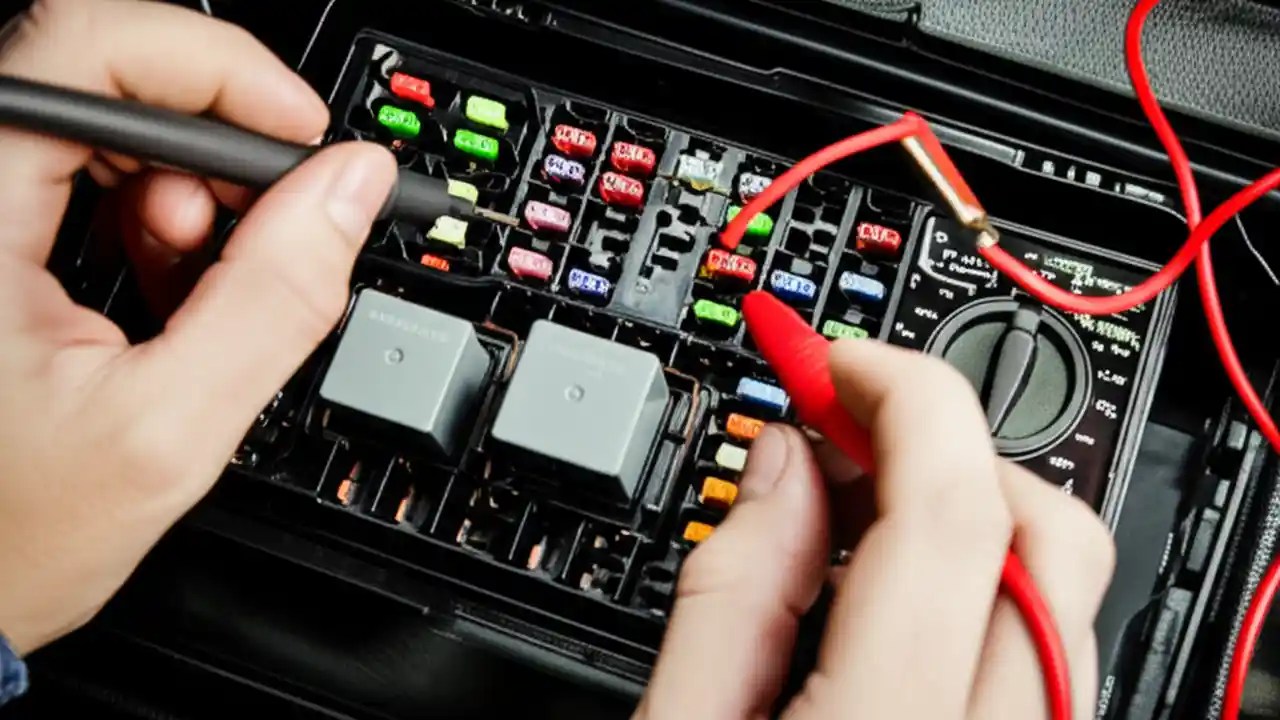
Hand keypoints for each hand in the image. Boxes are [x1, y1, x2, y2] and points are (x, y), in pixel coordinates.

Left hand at [0, 0, 395, 653]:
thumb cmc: (10, 533)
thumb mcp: (171, 427)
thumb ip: (274, 299)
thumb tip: (350, 190)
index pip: (84, 50)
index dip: (212, 69)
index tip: (297, 132)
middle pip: (107, 77)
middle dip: (215, 141)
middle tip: (274, 216)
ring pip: (112, 124)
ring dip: (192, 188)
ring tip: (202, 281)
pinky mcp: (0, 231)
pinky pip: (96, 174)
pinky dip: (162, 217)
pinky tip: (171, 286)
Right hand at [635, 340, 1114, 718]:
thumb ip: (728, 594)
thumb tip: (780, 460)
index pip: (948, 510)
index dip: (899, 393)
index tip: (833, 358)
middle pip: (1047, 533)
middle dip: (944, 445)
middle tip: (842, 431)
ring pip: (1063, 585)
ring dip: (966, 511)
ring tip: (852, 514)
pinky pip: (1050, 645)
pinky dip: (982, 583)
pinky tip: (886, 594)